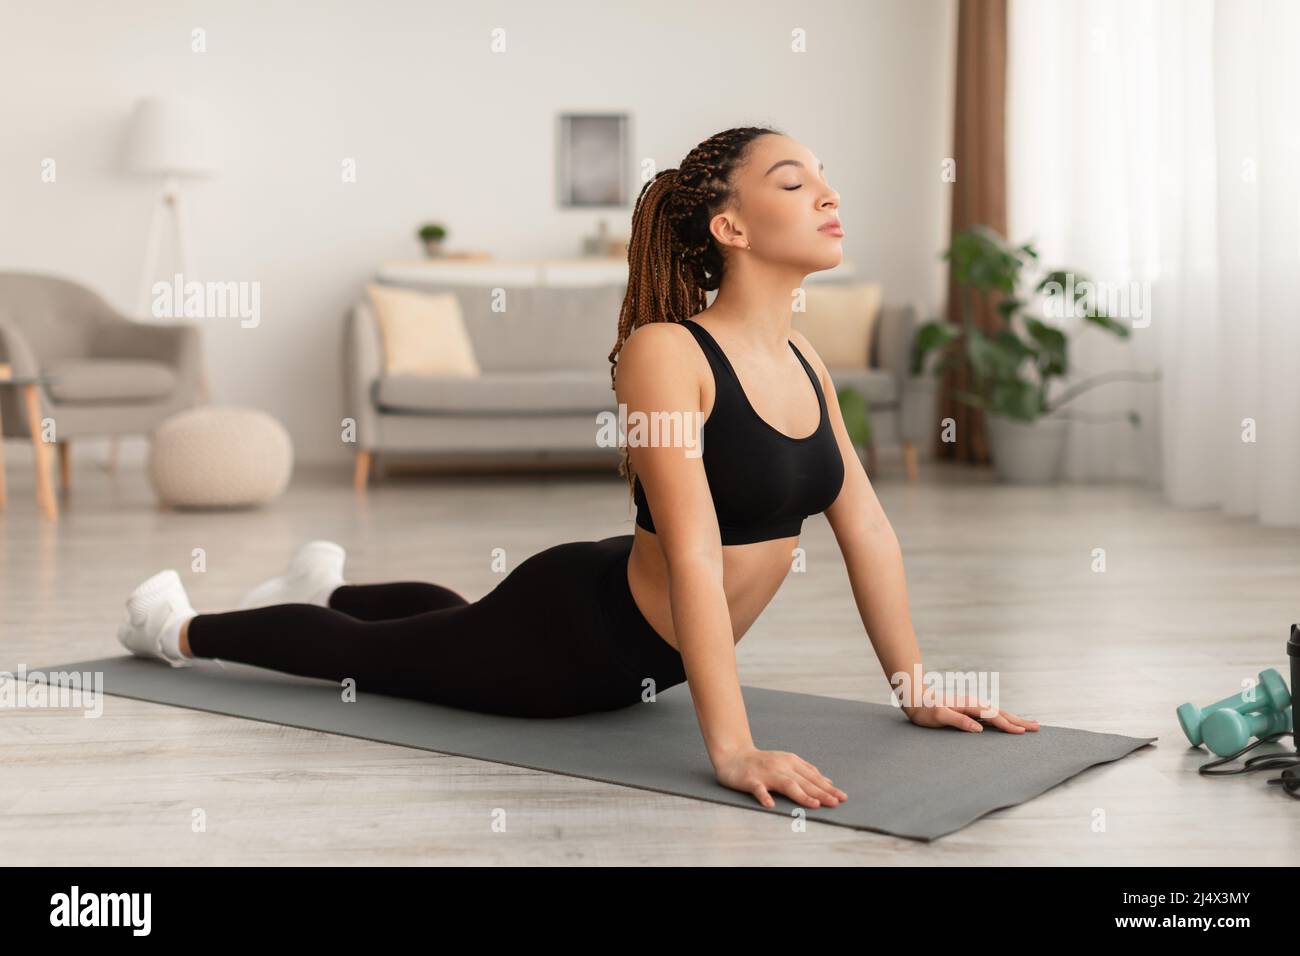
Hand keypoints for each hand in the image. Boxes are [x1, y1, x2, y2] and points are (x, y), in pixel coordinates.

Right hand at [713, 747, 847, 808]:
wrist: (733, 755)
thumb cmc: (762, 762)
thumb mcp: (787, 762)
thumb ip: (806, 771)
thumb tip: (828, 781)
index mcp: (791, 762)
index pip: (812, 777)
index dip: (827, 788)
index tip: (842, 797)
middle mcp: (781, 766)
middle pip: (804, 782)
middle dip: (821, 792)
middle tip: (836, 802)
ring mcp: (766, 773)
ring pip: (786, 784)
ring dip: (801, 795)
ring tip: (814, 805)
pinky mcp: (750, 780)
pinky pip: (758, 789)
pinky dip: (764, 796)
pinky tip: (770, 804)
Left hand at [902, 696, 1039, 733]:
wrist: (916, 700)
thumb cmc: (926, 710)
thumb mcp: (939, 716)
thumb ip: (959, 721)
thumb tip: (979, 728)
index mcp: (970, 706)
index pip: (993, 718)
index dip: (1008, 725)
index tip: (1022, 732)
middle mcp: (974, 705)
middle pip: (1001, 713)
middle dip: (1019, 721)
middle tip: (1037, 727)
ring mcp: (973, 707)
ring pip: (998, 714)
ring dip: (1014, 719)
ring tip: (1028, 725)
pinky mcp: (970, 711)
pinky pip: (991, 716)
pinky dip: (1003, 719)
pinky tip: (1007, 723)